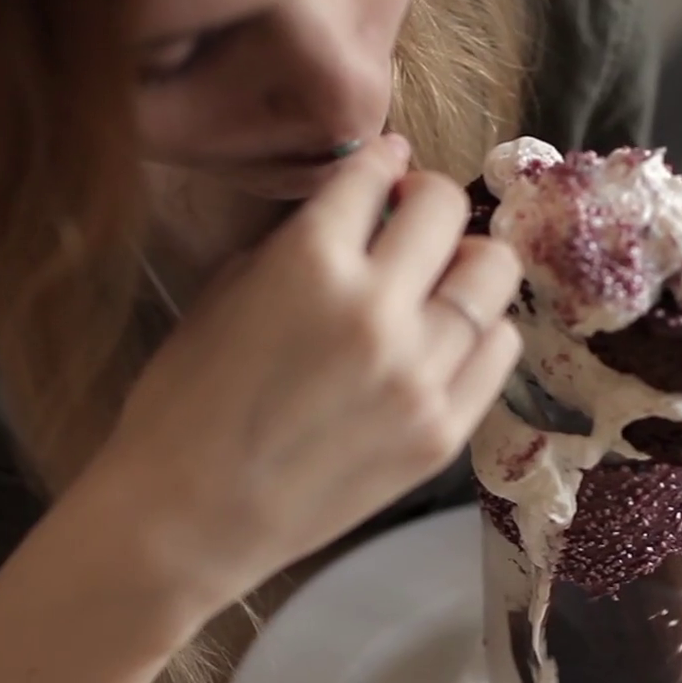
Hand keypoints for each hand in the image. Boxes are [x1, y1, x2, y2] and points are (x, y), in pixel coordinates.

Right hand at [98, 135, 523, 596]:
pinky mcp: (444, 431)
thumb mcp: (222, 296)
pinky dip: (480, 330)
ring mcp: (421, 375)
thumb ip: (293, 246)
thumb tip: (351, 215)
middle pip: (450, 211)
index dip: (383, 162)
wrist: (188, 520)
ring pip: (494, 276)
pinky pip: (499, 351)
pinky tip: (447, 338)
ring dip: (466, 263)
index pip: (376, 175)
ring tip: (438, 281)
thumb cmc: (182, 406)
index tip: (386, 165)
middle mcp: (378, 309)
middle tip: (411, 221)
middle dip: (429, 203)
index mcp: (309, 263)